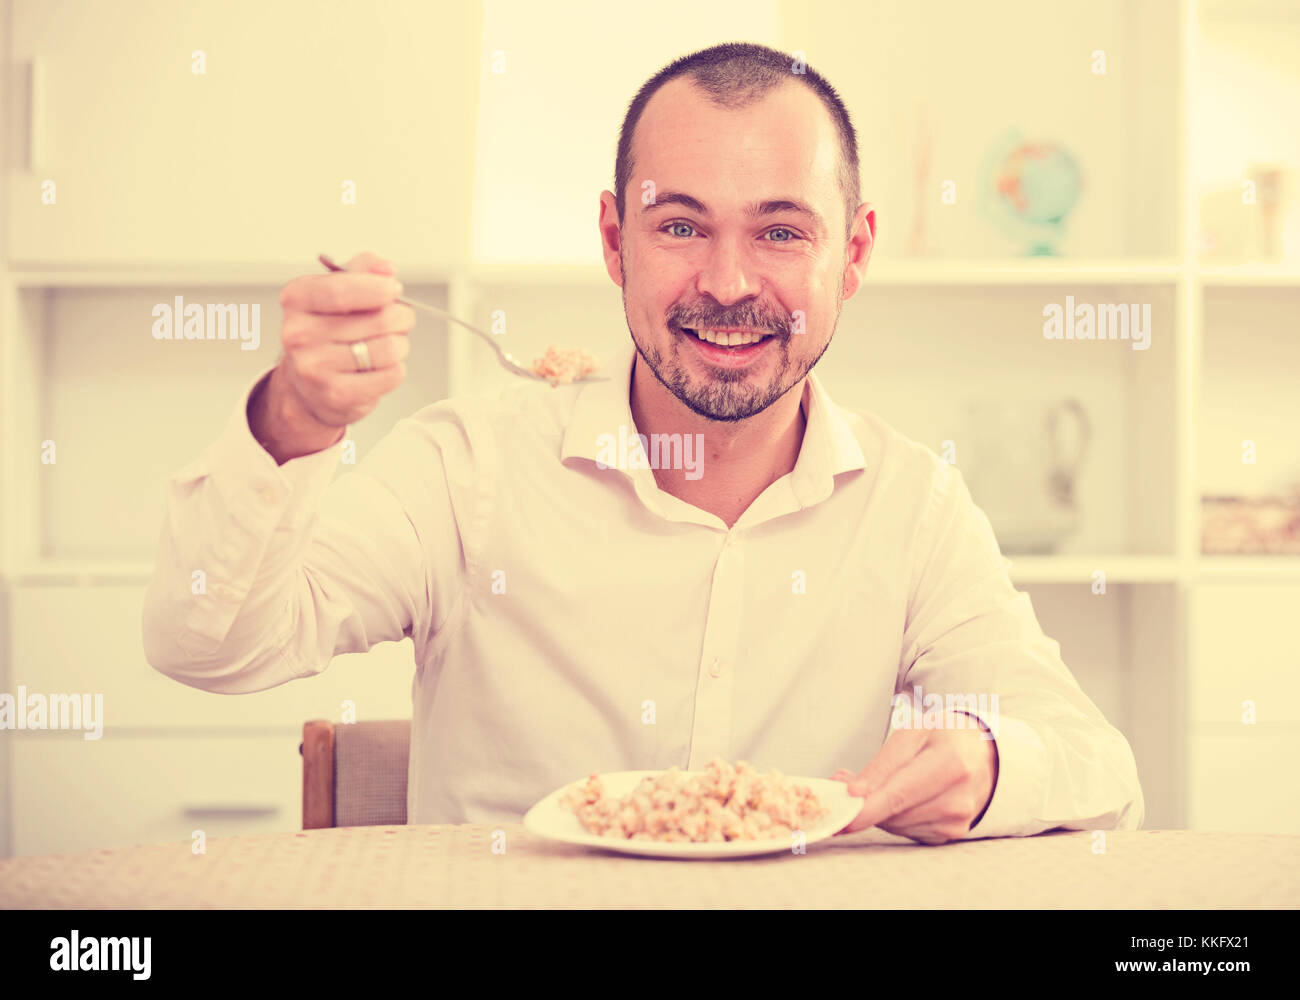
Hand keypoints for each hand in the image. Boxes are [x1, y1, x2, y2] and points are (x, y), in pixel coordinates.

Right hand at [254, 251, 413, 460]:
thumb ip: (363, 269)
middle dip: (401, 317)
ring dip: (400, 344)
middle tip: (397, 319)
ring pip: (390, 348)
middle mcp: (299, 334)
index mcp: (297, 299)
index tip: (394, 289)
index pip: (340, 289)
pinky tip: (378, 367)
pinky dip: (395, 369)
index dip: (377, 288)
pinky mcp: (337, 395)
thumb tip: (387, 269)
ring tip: (385, 344)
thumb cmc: (328, 331)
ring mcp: (315, 368)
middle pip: (379, 320)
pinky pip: (392, 375)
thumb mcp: (337, 289)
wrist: (308, 385)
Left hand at [831, 708, 998, 844]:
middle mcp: (959, 797)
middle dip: (865, 803)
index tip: (840, 813)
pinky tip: (900, 797)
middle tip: (844, 786)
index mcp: (951, 762)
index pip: (898, 794)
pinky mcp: (951, 833)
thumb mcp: (912, 732)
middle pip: (895, 812)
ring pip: (897, 825)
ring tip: (879, 784)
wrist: (982, 753)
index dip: (866, 806)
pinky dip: (895, 816)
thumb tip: (852, 791)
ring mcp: (957, 820)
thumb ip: (882, 763)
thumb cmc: (945, 736)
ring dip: (879, 810)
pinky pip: (908, 830)